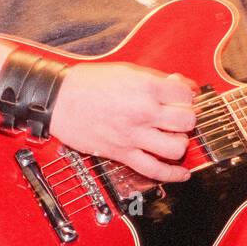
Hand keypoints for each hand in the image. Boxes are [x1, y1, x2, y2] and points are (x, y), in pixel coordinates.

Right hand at [50, 62, 197, 181]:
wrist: (59, 100)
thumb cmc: (87, 83)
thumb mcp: (126, 70)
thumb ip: (156, 78)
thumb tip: (180, 85)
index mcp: (145, 87)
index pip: (185, 96)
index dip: (188, 96)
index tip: (183, 98)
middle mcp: (142, 112)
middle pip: (186, 121)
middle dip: (187, 118)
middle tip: (180, 117)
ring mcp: (133, 135)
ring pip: (176, 147)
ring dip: (181, 143)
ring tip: (175, 137)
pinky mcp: (123, 154)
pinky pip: (154, 170)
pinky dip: (172, 174)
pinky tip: (182, 173)